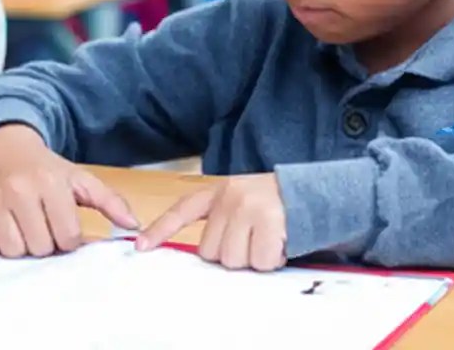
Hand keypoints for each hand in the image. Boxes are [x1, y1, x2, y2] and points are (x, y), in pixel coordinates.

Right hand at [0, 124, 139, 257]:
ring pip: (13, 251)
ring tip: (25, 228)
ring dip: (22, 246)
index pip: (67, 237)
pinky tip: (5, 228)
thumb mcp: (78, 178)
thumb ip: (109, 201)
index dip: (69, 238)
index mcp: (50, 182)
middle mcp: (19, 190)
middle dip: (46, 243)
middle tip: (44, 227)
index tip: (64, 226)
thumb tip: (133, 226)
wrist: (1, 146)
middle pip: (40, 247)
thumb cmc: (44, 168)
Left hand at [137, 173, 287, 270]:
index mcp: (218, 192)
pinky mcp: (269, 221)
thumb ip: (219, 222)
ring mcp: (248, 208)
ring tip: (267, 241)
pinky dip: (271, 261)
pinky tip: (279, 245)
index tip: (140, 246)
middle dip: (231, 254)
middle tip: (252, 240)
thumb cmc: (273, 206)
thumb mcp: (240, 203)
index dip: (160, 230)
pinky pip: (259, 261)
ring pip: (232, 260)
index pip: (181, 211)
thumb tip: (205, 256)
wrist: (313, 193)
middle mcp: (229, 197)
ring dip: (252, 259)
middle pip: (210, 251)